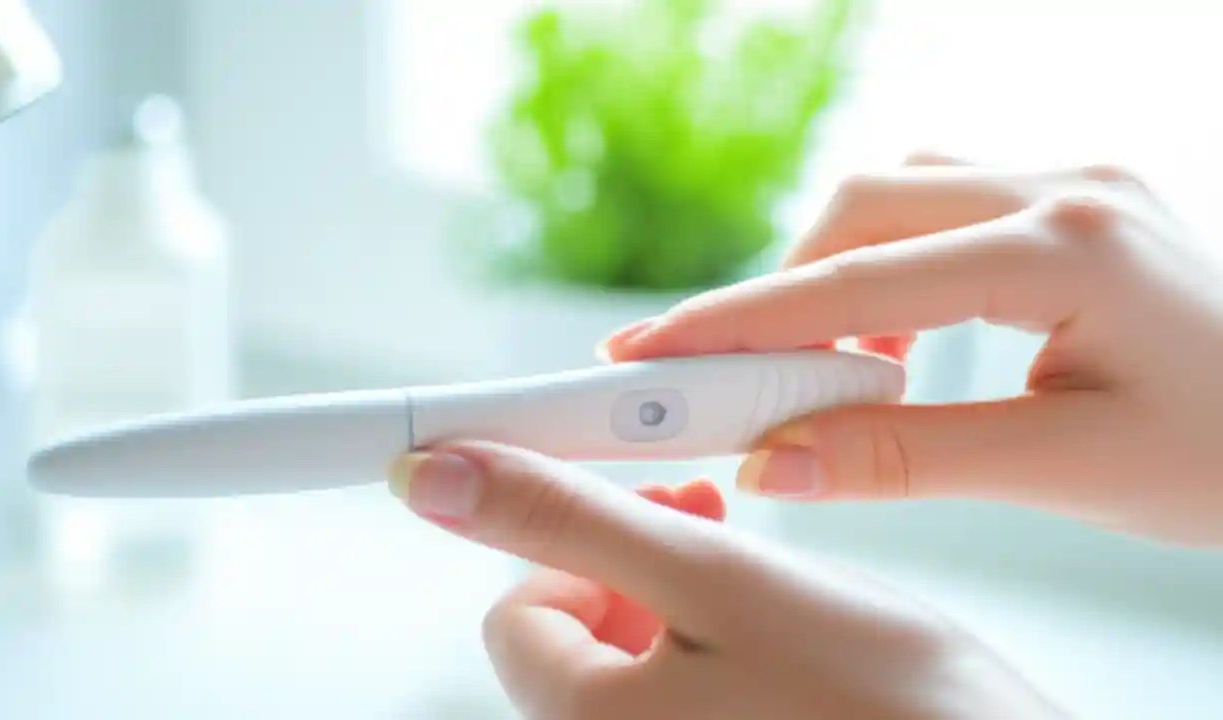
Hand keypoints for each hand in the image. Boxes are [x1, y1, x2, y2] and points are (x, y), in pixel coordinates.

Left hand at [388, 443, 1060, 718]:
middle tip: (712, 522)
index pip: (518, 611)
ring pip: (641, 656)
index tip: (636, 485)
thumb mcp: (716, 582)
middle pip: (577, 636)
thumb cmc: (891, 703)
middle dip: (635, 565)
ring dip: (685, 593)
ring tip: (761, 574)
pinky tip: (787, 624)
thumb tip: (436, 479)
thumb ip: (568, 521)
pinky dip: (723, 638)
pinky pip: (695, 690)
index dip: (572, 538)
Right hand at [602, 156, 1222, 545]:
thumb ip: (906, 458)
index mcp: (1065, 244)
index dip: (742, 321)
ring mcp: (1069, 181)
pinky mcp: (1068, 199)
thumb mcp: (1063, 469)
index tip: (654, 353)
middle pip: (865, 207)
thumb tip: (775, 463)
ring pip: (896, 195)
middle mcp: (1063, 185)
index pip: (860, 280)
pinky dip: (887, 265)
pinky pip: (941, 205)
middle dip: (781, 290)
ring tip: (814, 364)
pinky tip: (888, 334)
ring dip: (834, 273)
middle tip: (727, 375)